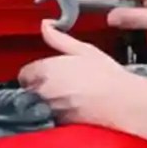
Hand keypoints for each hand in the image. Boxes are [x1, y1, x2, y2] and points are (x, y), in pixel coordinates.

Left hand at [18, 20, 137, 126]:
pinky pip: (49, 116)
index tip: (46, 72)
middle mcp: (44, 90)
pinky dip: (54, 113)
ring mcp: (50, 108)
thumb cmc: (106, 75)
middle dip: (38, 86)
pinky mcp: (59, 122)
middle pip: (28, 89)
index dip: (34, 72)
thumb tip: (45, 25)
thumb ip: (59, 38)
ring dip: (45, 100)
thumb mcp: (83, 49)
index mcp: (46, 70)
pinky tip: (70, 107)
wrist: (122, 101)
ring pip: (37, 103)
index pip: (24, 73)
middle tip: (59, 82)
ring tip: (67, 95)